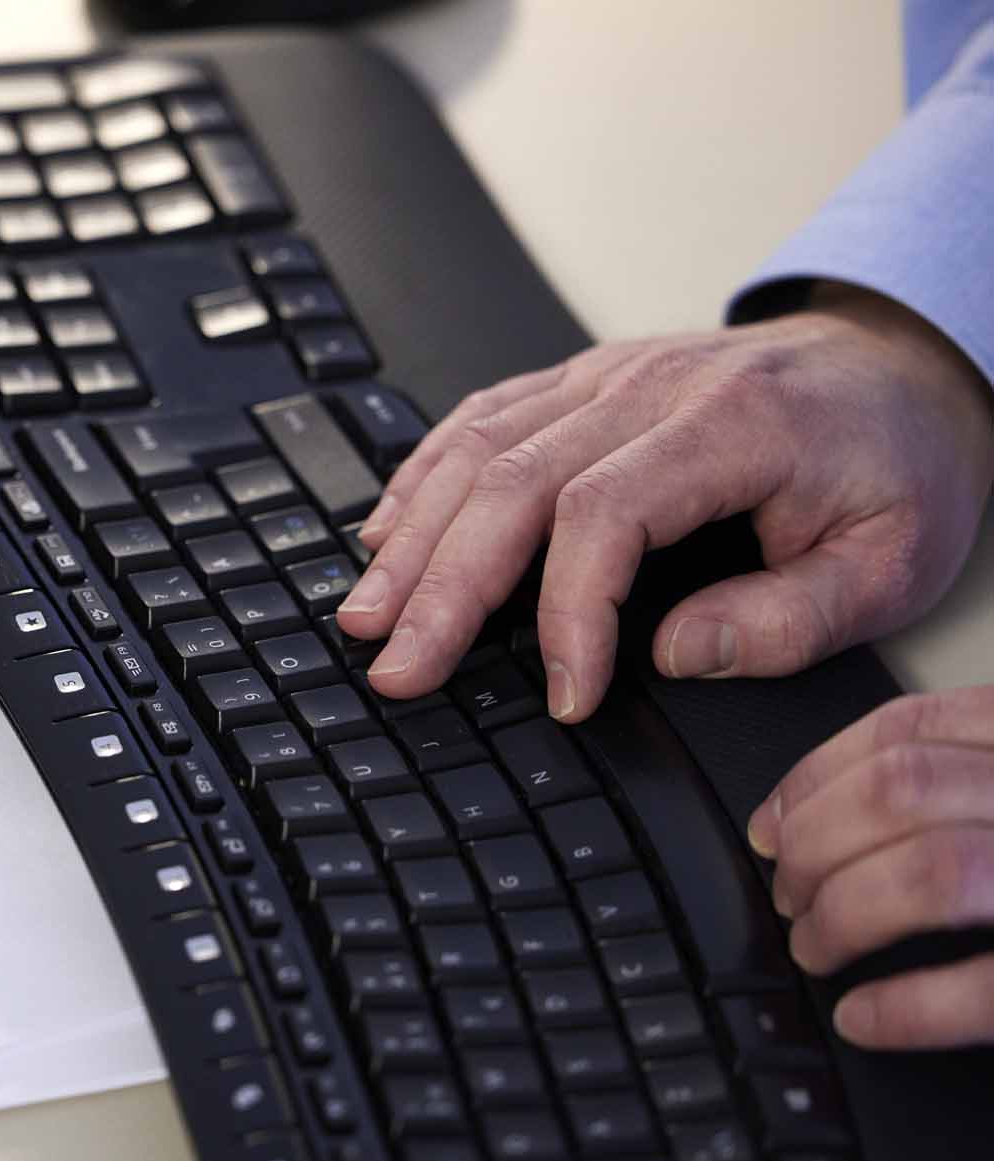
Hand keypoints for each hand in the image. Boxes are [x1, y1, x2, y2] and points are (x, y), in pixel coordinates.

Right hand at [335, 283, 993, 719]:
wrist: (898, 362)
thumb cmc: (893, 461)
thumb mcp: (894, 561)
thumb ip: (792, 619)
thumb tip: (672, 655)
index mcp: (731, 426)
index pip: (606, 515)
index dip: (568, 613)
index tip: (566, 693)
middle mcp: (650, 388)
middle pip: (512, 482)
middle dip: (442, 585)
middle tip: (398, 664)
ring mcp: (605, 375)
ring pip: (478, 449)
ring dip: (413, 537)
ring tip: (368, 613)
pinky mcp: (580, 381)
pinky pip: (480, 419)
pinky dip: (422, 478)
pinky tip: (387, 531)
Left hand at [747, 686, 993, 1048]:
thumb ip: (952, 781)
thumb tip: (812, 824)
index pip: (904, 731)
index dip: (813, 781)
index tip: (767, 827)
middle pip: (899, 792)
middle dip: (814, 848)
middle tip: (784, 897)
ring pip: (930, 871)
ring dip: (845, 915)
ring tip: (813, 950)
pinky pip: (985, 986)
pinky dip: (908, 1007)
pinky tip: (862, 1018)